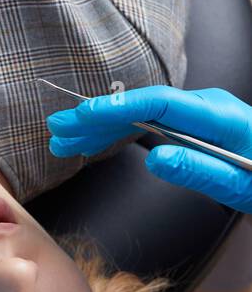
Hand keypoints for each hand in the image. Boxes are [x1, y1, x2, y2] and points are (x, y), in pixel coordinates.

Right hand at [47, 84, 251, 210]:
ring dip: (103, 125)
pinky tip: (98, 139)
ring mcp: (204, 115)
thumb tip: (156, 157)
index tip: (83, 115)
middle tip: (59, 129)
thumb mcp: (246, 186)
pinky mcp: (200, 127)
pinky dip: (123, 131)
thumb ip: (203, 171)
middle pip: (143, 106)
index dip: (117, 108)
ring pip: (143, 115)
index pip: (159, 104)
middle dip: (98, 116)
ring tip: (66, 139)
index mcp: (222, 118)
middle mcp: (209, 108)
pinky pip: (154, 123)